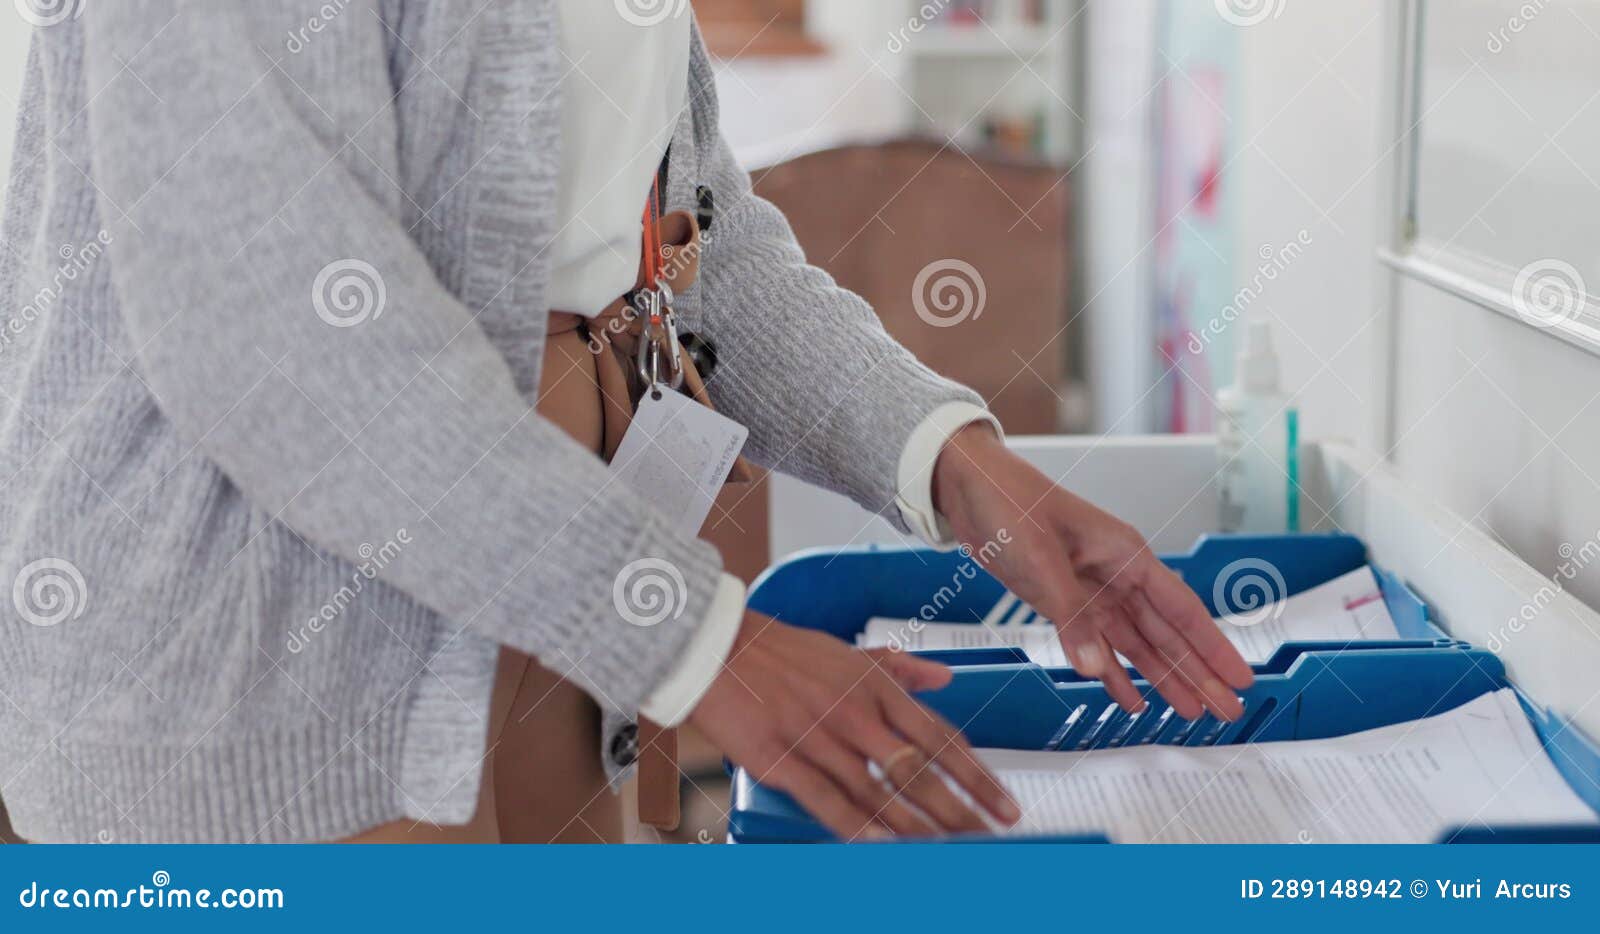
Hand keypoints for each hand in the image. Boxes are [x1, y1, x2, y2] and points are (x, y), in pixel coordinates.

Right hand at [689, 610, 1020, 839]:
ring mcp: (818, 736)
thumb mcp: (848, 650)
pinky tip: (884, 847)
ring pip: (879, 791)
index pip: (939, 737)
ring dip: (917, 826)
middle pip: (918, 770)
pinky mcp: (780, 759)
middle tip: (988, 837)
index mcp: (875, 685)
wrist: (715, 644)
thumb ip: (900, 666)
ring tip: (948, 851)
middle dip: (959, 809)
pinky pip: (827, 799)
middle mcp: (854, 712)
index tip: (1003, 803)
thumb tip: (945, 677)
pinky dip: (858, 826)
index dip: (976, 775)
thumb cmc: (782, 651)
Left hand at [932, 423, 1254, 720]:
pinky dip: (1114, 673)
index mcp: (1126, 555)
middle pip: (1168, 634)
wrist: (967, 486)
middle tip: (1228, 710)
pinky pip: (1098, 644)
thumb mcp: (1041, 559)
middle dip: (1198, 673)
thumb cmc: (1008, 501)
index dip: (1213, 647)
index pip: (1183, 610)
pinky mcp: (1064, 602)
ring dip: (1164, 678)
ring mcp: (1092, 591)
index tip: (1240, 677)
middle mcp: (1116, 576)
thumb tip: (1095, 667)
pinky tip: (1130, 698)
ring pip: (1138, 644)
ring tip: (1192, 712)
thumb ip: (1070, 616)